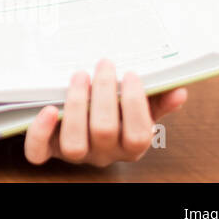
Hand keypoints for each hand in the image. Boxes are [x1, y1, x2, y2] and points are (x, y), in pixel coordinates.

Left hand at [24, 58, 186, 167]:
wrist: (81, 133)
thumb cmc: (113, 116)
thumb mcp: (137, 111)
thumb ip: (157, 102)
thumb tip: (179, 91)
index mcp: (128, 146)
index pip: (138, 135)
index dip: (134, 105)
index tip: (130, 74)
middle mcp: (103, 154)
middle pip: (104, 131)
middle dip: (104, 93)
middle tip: (104, 64)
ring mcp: (74, 154)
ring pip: (74, 143)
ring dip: (76, 106)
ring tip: (80, 76)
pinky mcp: (47, 150)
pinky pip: (39, 152)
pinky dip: (41, 131)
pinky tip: (48, 109)